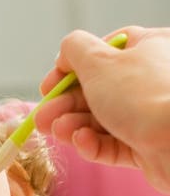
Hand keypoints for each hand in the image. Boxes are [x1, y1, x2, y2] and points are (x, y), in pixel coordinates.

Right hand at [36, 26, 169, 192]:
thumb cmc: (143, 95)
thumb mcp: (98, 61)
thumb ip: (75, 50)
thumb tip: (66, 51)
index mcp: (150, 48)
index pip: (104, 51)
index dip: (70, 68)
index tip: (48, 86)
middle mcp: (153, 80)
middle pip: (97, 89)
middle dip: (65, 105)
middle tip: (42, 118)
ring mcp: (151, 115)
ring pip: (102, 119)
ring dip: (74, 126)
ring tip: (57, 132)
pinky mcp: (148, 147)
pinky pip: (114, 144)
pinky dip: (93, 144)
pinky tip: (81, 143)